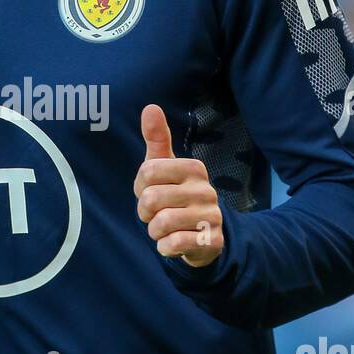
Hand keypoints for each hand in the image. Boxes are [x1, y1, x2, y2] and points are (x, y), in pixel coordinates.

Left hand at [133, 104, 223, 267]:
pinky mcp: (212, 241)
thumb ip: (156, 139)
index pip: (147, 172)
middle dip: (145, 212)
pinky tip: (173, 242)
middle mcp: (206, 190)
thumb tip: (150, 107)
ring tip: (165, 228)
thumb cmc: (176, 196)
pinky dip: (165, 247)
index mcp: (193, 168)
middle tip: (157, 214)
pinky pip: (173, 243)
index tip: (150, 192)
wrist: (202, 237)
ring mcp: (211, 216)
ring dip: (154, 231)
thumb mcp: (164, 168)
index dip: (140, 187)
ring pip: (161, 223)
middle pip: (151, 199)